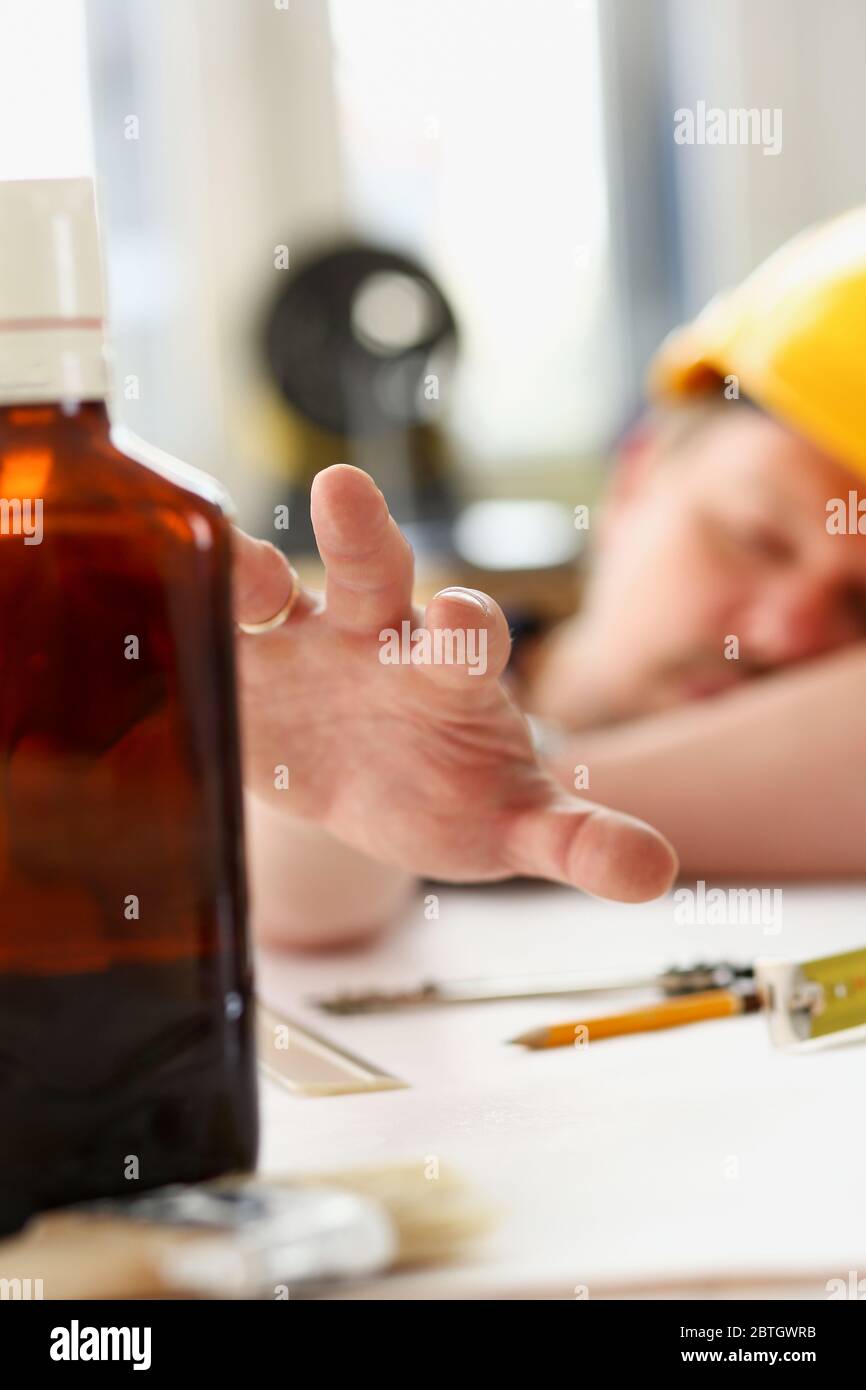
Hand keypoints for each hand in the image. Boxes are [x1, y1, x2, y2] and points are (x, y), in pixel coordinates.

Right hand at [232, 466, 676, 901]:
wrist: (373, 791)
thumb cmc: (454, 795)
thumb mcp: (512, 826)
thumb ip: (577, 841)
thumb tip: (658, 875)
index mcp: (450, 674)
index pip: (464, 637)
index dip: (463, 626)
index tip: (456, 618)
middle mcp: (377, 638)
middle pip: (371, 574)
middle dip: (359, 536)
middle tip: (343, 487)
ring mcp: (303, 643)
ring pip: (275, 588)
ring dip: (250, 570)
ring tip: (230, 564)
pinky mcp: (242, 662)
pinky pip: (214, 628)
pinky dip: (194, 615)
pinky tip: (162, 599)